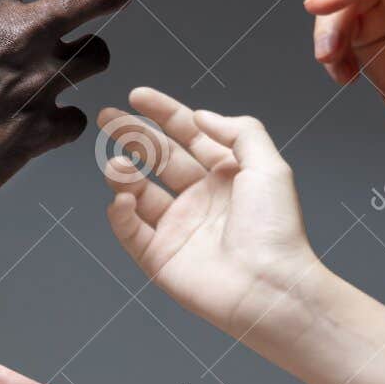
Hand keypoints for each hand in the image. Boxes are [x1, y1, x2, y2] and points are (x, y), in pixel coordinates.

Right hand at [98, 93, 318, 340]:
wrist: (270, 288)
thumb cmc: (276, 231)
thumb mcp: (269, 166)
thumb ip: (239, 131)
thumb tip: (201, 115)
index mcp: (225, 175)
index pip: (186, 135)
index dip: (162, 113)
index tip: (137, 96)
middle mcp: (199, 198)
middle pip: (157, 158)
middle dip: (131, 136)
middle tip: (108, 118)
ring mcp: (177, 228)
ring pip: (139, 192)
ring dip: (123, 175)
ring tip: (116, 166)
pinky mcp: (160, 258)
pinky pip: (131, 231)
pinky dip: (121, 214)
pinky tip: (123, 200)